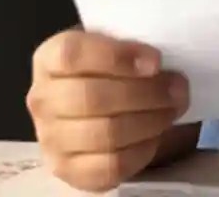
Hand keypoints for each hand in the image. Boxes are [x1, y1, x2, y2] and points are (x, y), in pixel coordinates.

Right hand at [27, 30, 188, 191]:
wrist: (96, 111)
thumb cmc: (110, 72)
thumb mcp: (114, 48)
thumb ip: (130, 48)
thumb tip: (158, 65)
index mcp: (49, 59)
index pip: (73, 54)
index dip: (117, 57)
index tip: (155, 61)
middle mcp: (42, 99)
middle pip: (91, 97)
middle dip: (145, 93)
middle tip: (176, 89)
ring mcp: (51, 139)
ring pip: (105, 133)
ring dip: (149, 121)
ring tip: (171, 110)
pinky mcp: (69, 171)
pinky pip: (111, 165)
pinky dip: (141, 150)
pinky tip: (154, 136)